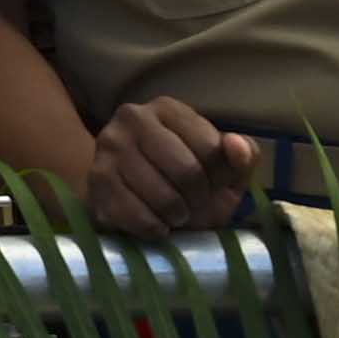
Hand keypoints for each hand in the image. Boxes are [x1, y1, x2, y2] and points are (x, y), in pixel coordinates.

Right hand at [82, 95, 259, 234]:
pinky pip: (139, 217)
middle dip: (198, 200)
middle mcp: (134, 118)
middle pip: (188, 171)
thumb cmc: (182, 181)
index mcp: (168, 109)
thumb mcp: (220, 167)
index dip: (219, 178)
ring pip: (164, 197)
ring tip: (174, 215)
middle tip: (193, 207)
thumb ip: (242, 154)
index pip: (211, 147)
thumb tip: (237, 147)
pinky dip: (155, 229)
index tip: (212, 187)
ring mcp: (110, 147)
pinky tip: (155, 224)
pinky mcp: (97, 181)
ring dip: (177, 217)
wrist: (123, 194)